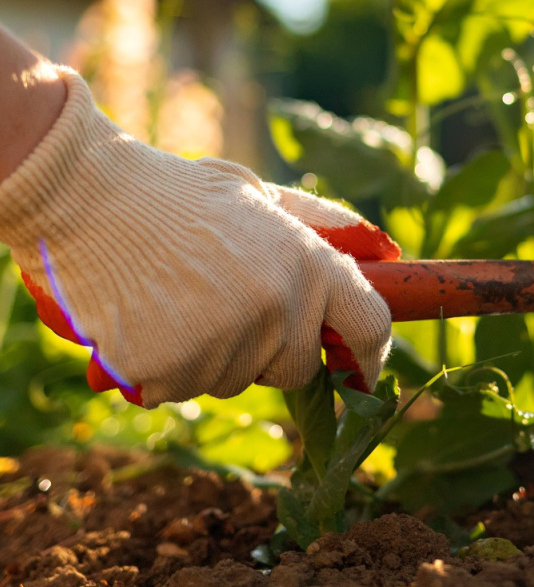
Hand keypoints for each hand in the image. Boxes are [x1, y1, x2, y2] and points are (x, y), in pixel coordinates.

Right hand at [0, 70, 396, 407]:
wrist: (93, 199)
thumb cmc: (182, 196)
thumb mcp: (263, 197)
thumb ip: (324, 228)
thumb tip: (387, 253)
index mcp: (311, 263)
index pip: (370, 326)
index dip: (369, 357)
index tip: (358, 373)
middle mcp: (280, 307)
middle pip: (296, 369)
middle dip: (270, 353)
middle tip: (226, 307)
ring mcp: (226, 342)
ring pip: (232, 381)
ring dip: (212, 356)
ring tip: (178, 300)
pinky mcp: (171, 369)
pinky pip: (179, 390)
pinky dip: (163, 368)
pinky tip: (147, 320)